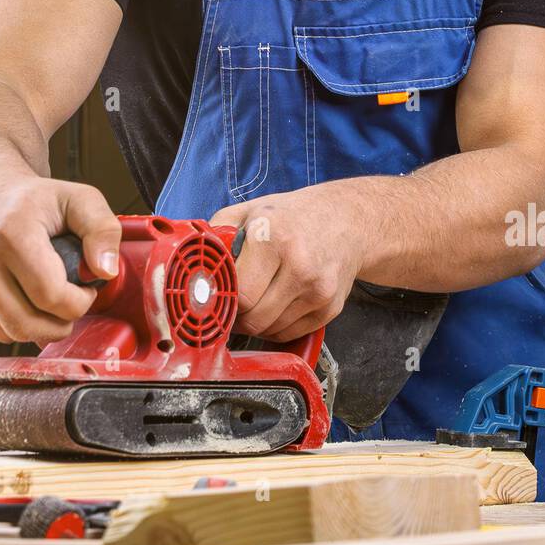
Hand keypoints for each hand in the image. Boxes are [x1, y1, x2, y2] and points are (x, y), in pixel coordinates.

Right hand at [0, 173, 121, 345]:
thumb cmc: (32, 199)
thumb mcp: (78, 199)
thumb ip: (104, 230)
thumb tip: (105, 272)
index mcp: (11, 232)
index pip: (51, 296)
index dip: (79, 302)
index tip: (84, 288)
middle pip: (25, 324)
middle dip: (58, 324)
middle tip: (68, 305)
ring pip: (3, 333)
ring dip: (32, 325)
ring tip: (41, 296)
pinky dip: (6, 323)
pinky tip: (15, 296)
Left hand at [210, 183, 362, 341]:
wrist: (348, 220)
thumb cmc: (295, 216)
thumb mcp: (251, 211)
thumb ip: (218, 234)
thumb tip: (196, 265)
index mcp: (274, 238)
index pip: (239, 294)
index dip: (224, 300)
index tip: (219, 296)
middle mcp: (300, 266)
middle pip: (254, 318)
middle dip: (238, 315)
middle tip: (235, 302)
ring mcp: (318, 291)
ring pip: (270, 331)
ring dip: (257, 322)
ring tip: (259, 298)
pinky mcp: (330, 309)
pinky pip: (290, 334)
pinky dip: (276, 326)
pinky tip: (277, 303)